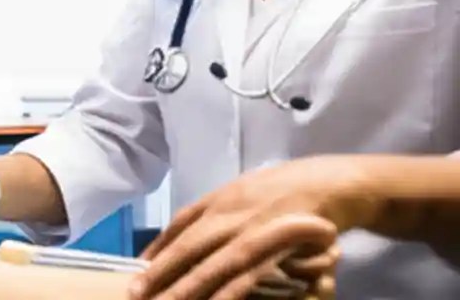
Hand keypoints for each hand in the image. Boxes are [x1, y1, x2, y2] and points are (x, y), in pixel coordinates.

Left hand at [129, 156, 366, 298]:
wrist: (333, 181)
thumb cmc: (285, 191)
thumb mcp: (244, 194)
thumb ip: (214, 214)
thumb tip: (181, 237)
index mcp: (221, 198)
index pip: (180, 224)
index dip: (158, 249)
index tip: (137, 272)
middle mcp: (232, 210)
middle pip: (191, 246)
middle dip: (163, 273)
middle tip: (136, 295)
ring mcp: (257, 226)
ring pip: (218, 263)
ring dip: (190, 288)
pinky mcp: (282, 243)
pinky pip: (253, 273)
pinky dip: (232, 292)